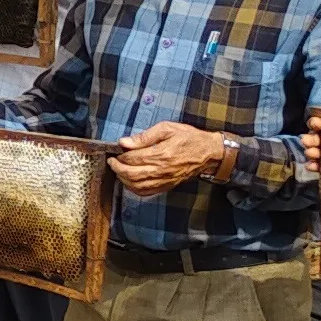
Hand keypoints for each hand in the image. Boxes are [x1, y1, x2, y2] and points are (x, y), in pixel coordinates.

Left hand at [110, 119, 229, 196]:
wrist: (208, 153)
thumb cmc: (188, 138)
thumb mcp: (167, 128)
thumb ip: (144, 136)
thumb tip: (124, 142)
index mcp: (161, 154)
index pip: (132, 158)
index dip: (120, 155)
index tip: (115, 151)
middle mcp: (162, 170)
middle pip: (131, 174)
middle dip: (117, 168)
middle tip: (112, 162)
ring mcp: (164, 180)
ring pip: (136, 186)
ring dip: (123, 179)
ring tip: (119, 170)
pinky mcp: (167, 186)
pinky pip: (146, 192)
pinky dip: (134, 188)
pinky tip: (130, 181)